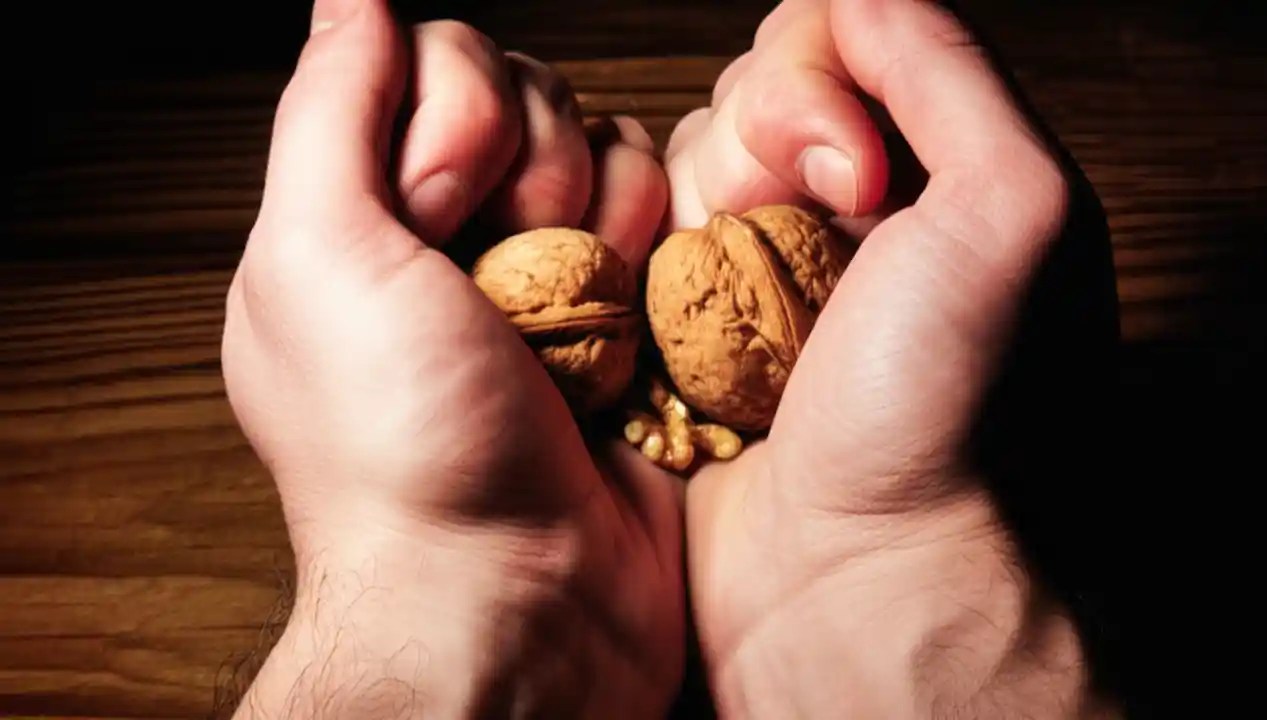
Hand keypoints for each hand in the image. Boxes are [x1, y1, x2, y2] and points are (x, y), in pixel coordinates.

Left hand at [221, 1, 680, 715]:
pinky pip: (661, 208)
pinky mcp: (628, 308)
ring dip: (599, 214)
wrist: (518, 598)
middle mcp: (452, 235)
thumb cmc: (406, 453)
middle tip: (510, 273)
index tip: (441, 211)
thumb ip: (329, 111)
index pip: (431, 62)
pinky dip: (652, 247)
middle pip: (526, 92)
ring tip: (575, 314)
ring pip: (602, 143)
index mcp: (362, 217)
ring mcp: (547, 270)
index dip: (457, 111)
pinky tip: (627, 318)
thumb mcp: (321, 261)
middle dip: (530, 169)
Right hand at [667, 0, 1119, 715]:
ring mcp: (759, 273)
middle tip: (804, 249)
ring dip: (700, 222)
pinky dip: (645, 262)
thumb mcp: (1013, 208)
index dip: (812, 87)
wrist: (862, 585)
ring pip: (682, 167)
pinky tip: (682, 328)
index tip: (849, 180)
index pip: (833, 43)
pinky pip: (636, 241)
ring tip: (744, 317)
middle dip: (756, 156)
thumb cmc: (955, 415)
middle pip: (746, 98)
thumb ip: (944, 69)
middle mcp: (847, 219)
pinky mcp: (685, 329)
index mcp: (934, 178)